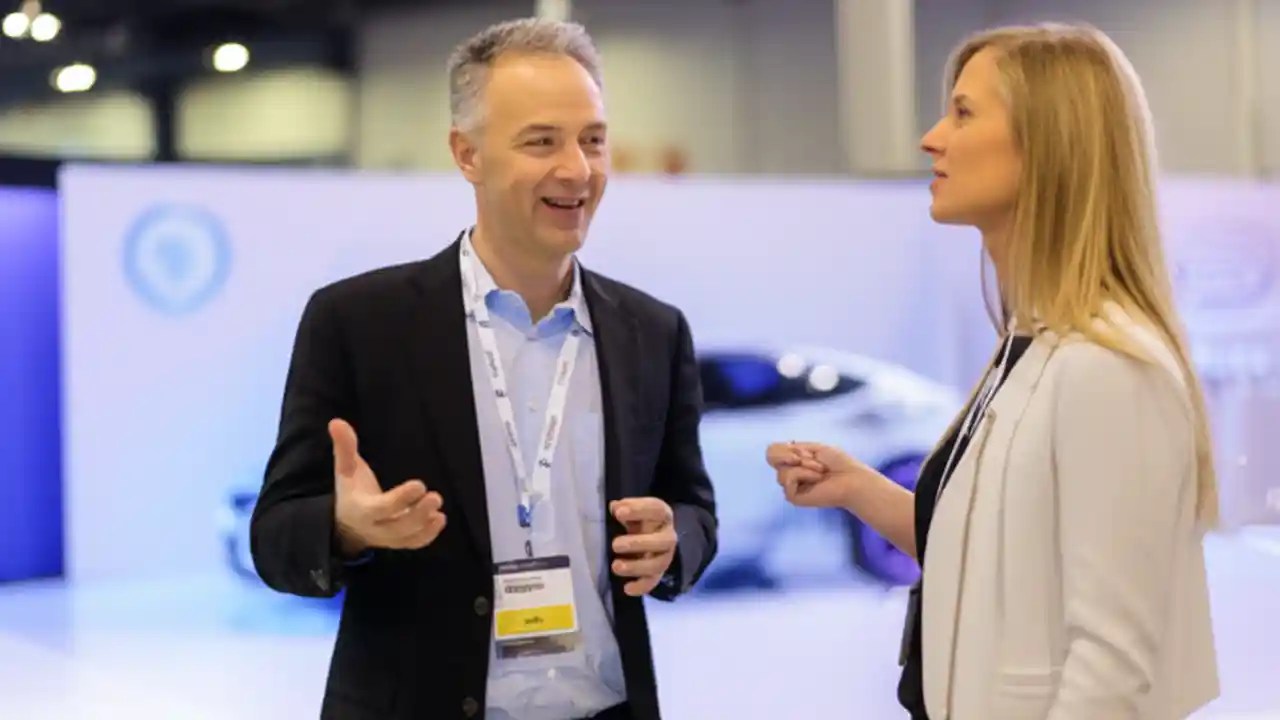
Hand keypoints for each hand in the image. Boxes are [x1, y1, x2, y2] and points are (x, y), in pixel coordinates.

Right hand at [330, 418, 445, 553]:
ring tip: (439, 511)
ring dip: (425, 526)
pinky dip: (427, 535)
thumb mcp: (345, 470)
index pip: (382, 508)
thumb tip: (336, 422)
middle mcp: (374, 527)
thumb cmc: (350, 491)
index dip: (401, 499)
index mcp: (361, 509)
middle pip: (398, 527)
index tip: (420, 485)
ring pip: (407, 538)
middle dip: (418, 514)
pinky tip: (439, 519)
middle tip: (436, 497)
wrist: (347, 523)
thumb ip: (344, 447)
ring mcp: (387, 538)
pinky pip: (412, 544)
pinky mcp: (397, 542)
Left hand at [609, 497, 677, 596]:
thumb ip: (623, 508)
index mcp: (662, 515)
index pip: (656, 509)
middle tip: (615, 544)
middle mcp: (668, 536)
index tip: (618, 512)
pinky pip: (653, 582)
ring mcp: (665, 556)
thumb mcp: (632, 511)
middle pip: (662, 541)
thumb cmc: (638, 520)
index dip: (638, 509)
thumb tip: (614, 507)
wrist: (650, 536)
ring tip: (616, 566)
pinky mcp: (658, 573)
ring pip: (658, 564)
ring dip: (637, 567)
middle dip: (638, 543)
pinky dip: (641, 587)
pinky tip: (626, 588)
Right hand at [765, 441, 872, 509]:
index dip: (784, 447)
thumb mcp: (814, 447)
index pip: (773, 450)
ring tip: (820, 471)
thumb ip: (791, 449)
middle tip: (809, 457)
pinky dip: (804, 474)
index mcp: (794, 461)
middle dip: (790, 453)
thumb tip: (772, 452)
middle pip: (770, 457)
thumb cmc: (838, 463)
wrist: (851, 479)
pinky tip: (817, 479)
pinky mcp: (793, 497)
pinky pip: (788, 478)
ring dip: (804, 465)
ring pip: (781, 469)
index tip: (804, 450)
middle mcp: (790, 473)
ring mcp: (791, 486)